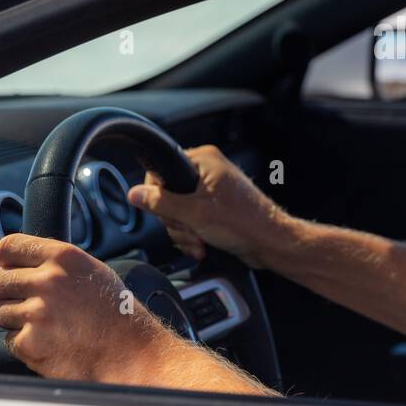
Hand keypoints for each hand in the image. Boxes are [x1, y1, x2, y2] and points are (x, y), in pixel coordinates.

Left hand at [0, 234, 168, 382]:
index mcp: (64, 257)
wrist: (130, 353)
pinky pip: (9, 339)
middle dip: (9, 292)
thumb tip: (23, 262)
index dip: (8, 260)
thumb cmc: (116, 313)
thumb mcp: (92, 270)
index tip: (13, 269)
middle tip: (31, 302)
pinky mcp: (30, 343)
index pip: (8, 246)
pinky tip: (51, 341)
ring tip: (49, 324)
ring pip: (1, 311)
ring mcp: (36, 313)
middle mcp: (48, 281)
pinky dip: (26, 342)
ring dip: (17, 319)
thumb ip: (57, 263)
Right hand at [126, 144, 296, 268]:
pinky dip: (193, 235)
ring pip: (178, 211)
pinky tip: (202, 245)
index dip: (158, 196)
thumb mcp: (194, 214)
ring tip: (199, 241)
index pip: (161, 170)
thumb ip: (161, 203)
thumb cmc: (242, 223)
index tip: (166, 212)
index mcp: (204, 159)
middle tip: (191, 230)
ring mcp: (212, 190)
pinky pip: (191, 220)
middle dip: (176, 221)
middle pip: (168, 195)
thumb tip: (134, 193)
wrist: (270, 243)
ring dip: (185, 232)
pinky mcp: (215, 208)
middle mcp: (208, 170)